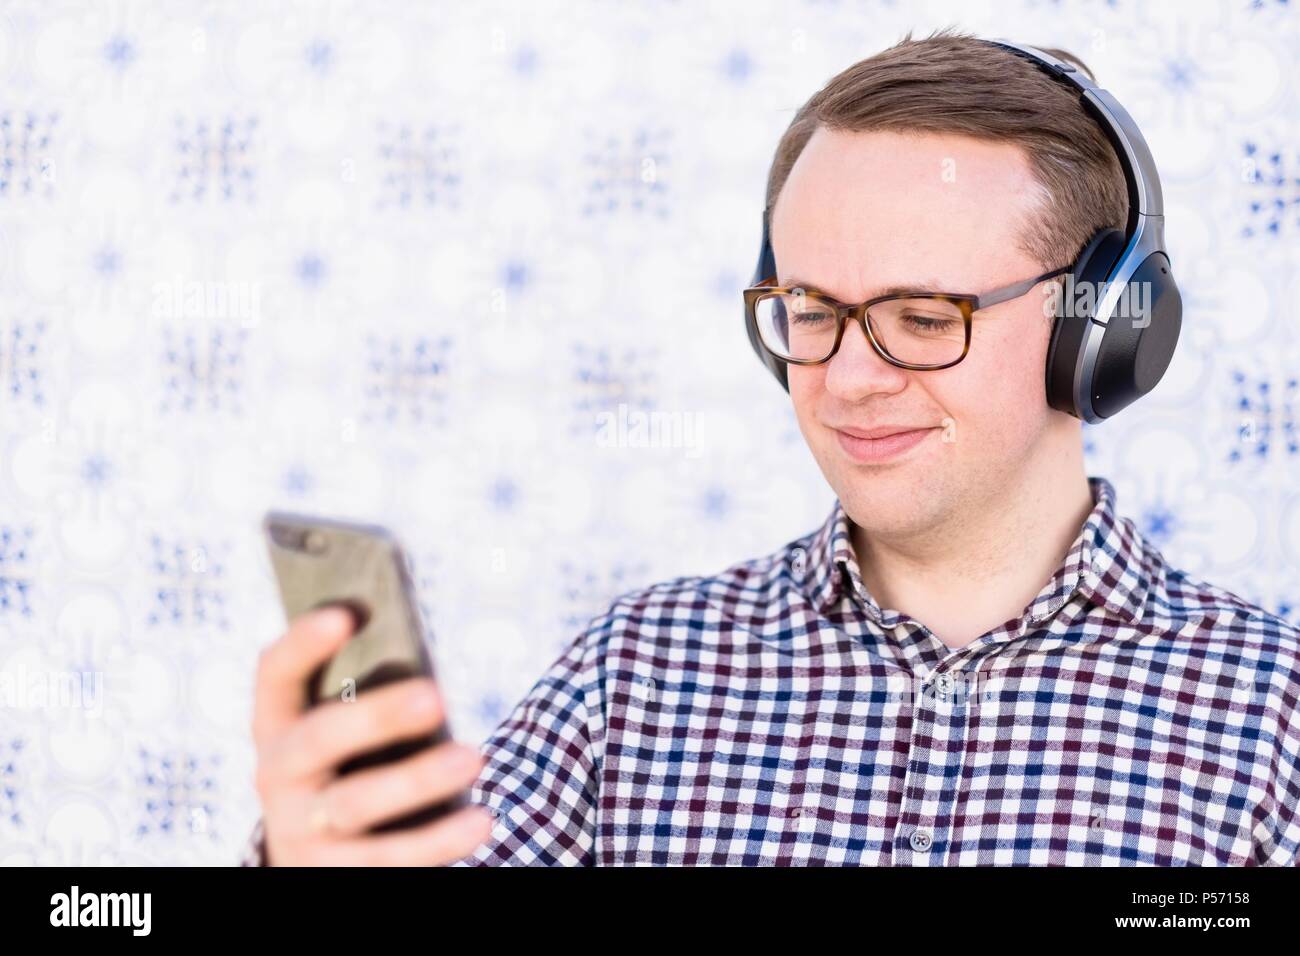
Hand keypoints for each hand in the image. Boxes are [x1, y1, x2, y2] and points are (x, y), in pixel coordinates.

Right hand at [251, 605, 494, 864]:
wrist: (320, 860)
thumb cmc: (352, 768)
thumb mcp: (346, 734)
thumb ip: (369, 698)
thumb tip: (429, 674)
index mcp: (278, 723)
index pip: (277, 673)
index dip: (304, 642)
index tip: (348, 612)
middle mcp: (277, 774)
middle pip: (319, 738)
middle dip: (377, 715)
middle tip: (436, 696)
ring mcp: (301, 829)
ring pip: (355, 803)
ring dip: (417, 780)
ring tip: (474, 758)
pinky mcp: (333, 874)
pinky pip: (388, 859)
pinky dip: (438, 840)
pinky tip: (480, 822)